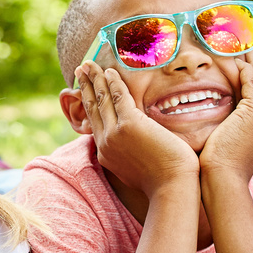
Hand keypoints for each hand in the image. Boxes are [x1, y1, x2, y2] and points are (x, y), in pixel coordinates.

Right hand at [74, 61, 197, 198]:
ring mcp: (115, 134)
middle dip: (86, 86)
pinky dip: (114, 82)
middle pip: (93, 108)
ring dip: (95, 79)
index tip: (85, 89)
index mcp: (107, 153)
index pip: (95, 122)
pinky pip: (119, 97)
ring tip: (89, 64)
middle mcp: (106, 142)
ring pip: (102, 100)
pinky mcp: (129, 125)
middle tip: (81, 68)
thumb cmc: (164, 181)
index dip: (89, 103)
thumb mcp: (137, 168)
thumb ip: (131, 153)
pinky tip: (110, 71)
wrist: (171, 188)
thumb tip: (137, 144)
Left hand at [198, 50, 252, 182]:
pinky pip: (252, 83)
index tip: (250, 67)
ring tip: (244, 48)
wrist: (223, 178)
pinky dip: (244, 69)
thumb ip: (240, 127)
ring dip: (252, 63)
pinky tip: (237, 58)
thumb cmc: (221, 168)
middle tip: (249, 49)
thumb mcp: (236, 143)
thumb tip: (230, 117)